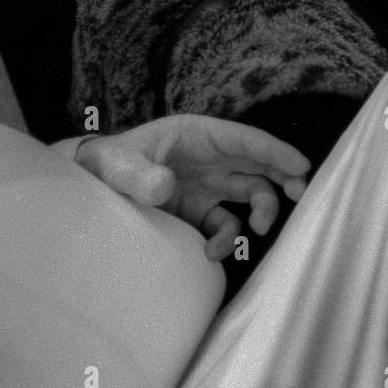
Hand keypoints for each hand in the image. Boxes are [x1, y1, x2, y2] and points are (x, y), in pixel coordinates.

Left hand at [73, 115, 310, 260]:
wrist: (86, 189)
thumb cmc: (103, 166)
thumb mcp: (116, 167)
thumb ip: (138, 176)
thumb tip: (166, 186)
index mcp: (197, 135)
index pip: (244, 140)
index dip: (275, 151)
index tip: (301, 166)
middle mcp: (210, 158)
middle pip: (258, 163)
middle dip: (284, 176)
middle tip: (300, 195)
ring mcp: (207, 185)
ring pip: (251, 192)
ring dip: (263, 209)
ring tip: (260, 229)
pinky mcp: (198, 211)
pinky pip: (225, 223)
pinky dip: (226, 238)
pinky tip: (212, 252)